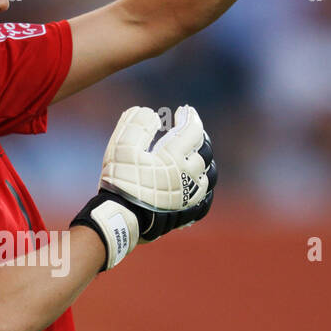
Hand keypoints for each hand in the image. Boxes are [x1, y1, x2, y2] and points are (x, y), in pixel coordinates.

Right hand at [70, 105, 216, 269]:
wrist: (121, 219)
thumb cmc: (121, 181)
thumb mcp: (121, 146)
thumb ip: (137, 124)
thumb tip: (153, 115)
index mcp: (177, 158)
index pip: (193, 130)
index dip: (189, 117)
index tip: (182, 110)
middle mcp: (189, 176)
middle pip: (205, 151)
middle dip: (197, 136)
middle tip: (188, 130)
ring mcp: (191, 197)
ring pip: (209, 176)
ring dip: (204, 162)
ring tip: (195, 156)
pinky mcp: (186, 214)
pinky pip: (205, 201)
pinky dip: (204, 189)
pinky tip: (197, 186)